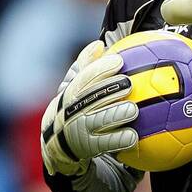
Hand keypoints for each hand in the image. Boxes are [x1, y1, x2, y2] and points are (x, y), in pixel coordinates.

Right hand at [41, 40, 139, 177]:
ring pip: (99, 120)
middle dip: (110, 89)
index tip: (119, 60)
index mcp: (70, 93)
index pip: (85, 77)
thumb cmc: (75, 108)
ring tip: (133, 109)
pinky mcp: (88, 148)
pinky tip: (133, 136)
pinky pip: (105, 144)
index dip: (101, 68)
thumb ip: (86, 67)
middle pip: (92, 98)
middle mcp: (73, 110)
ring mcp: (79, 129)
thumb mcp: (74, 87)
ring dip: (116, 115)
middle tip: (130, 83)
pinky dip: (119, 140)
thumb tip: (100, 43)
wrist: (58, 144)